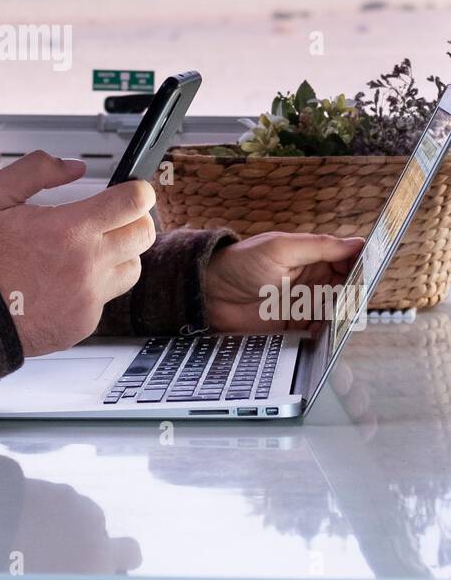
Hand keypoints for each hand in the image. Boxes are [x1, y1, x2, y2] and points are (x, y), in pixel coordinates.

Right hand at [0, 151, 155, 355]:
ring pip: (132, 268)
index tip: (129, 191)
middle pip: (144, 234)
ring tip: (87, 252)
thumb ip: (37, 170)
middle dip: (133, 220)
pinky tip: (64, 281)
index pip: (134, 202)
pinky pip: (106, 298)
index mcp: (70, 230)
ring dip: (119, 255)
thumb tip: (74, 168)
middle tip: (112, 219)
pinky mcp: (85, 322)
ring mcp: (89, 297)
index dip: (137, 190)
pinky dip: (94, 287)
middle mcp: (88, 264)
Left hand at [203, 231, 363, 336]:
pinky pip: (317, 332)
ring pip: (334, 312)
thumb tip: (356, 243)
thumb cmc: (241, 263)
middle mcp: (309, 281)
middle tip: (359, 301)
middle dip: (354, 295)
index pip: (345, 261)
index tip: (371, 275)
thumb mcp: (281, 248)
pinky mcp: (292, 327)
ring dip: (343, 316)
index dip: (359, 267)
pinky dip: (327, 335)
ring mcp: (302, 305)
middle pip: (344, 289)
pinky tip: (332, 336)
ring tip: (347, 320)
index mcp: (309, 257)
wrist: (208, 293)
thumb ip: (319, 246)